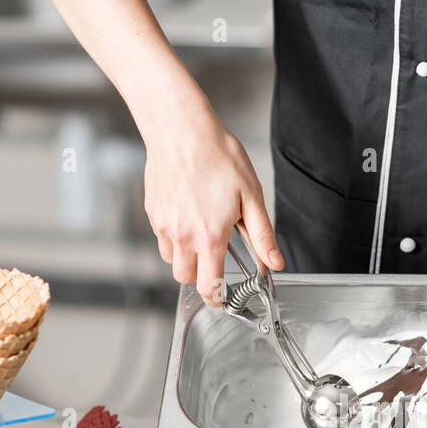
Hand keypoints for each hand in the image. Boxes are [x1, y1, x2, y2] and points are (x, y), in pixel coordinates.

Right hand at [142, 98, 282, 305]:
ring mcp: (163, 224)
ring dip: (186, 257)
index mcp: (210, 236)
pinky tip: (187, 216)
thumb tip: (274, 263)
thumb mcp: (251, 196)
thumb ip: (262, 235)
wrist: (180, 128)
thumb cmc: (216, 154)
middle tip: (216, 259)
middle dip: (201, 277)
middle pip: (186, 279)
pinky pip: (161, 238)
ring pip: (172, 260)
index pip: (209, 287)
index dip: (217, 299)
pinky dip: (173, 238)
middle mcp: (183, 235)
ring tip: (201, 233)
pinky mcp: (152, 212)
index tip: (223, 299)